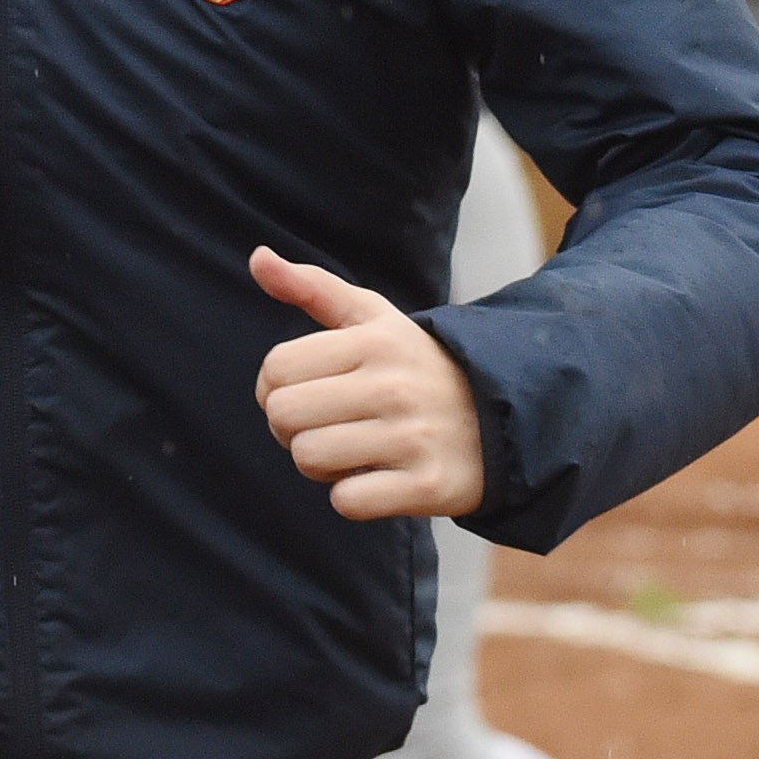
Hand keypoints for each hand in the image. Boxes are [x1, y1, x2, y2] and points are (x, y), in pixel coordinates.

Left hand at [250, 246, 485, 521]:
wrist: (501, 419)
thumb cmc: (416, 366)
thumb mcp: (373, 318)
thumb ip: (311, 287)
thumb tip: (257, 257)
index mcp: (374, 341)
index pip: (275, 368)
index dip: (275, 387)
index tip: (308, 392)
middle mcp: (393, 385)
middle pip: (283, 416)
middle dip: (292, 428)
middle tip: (328, 426)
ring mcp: (413, 437)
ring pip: (308, 459)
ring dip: (320, 465)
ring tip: (354, 450)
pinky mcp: (428, 485)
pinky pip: (347, 501)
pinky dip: (352, 496)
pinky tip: (377, 477)